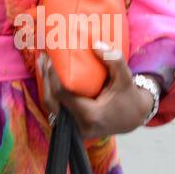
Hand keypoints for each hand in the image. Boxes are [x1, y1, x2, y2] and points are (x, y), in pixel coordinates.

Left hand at [35, 42, 154, 138]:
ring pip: (50, 107)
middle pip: (51, 100)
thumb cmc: (128, 96)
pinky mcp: (72, 128)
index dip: (53, 76)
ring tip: (42, 63)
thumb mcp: (125, 77)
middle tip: (43, 57)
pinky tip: (46, 76)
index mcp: (90, 115)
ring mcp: (74, 130)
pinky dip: (49, 93)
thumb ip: (114, 60)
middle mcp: (79, 126)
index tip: (51, 58)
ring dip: (44, 84)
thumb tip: (96, 43)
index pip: (62, 94)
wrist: (133, 117)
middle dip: (45, 77)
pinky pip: (55, 110)